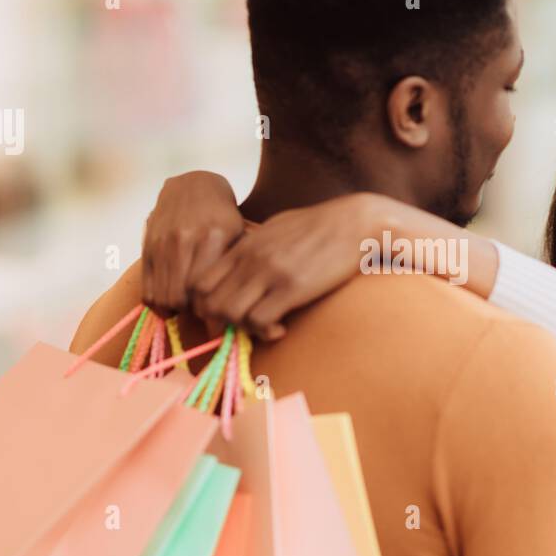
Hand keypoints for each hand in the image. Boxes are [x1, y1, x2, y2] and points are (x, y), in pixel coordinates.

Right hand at [141, 172, 243, 317]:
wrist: (193, 185)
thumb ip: (233, 266)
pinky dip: (157, 303)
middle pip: (180, 298)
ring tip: (186, 307)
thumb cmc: (222, 216)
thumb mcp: (238, 234)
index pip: (205, 290)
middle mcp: (185, 239)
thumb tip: (233, 308)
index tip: (217, 313)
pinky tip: (171, 300)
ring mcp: (162, 243)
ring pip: (162, 297)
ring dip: (174, 310)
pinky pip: (147, 290)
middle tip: (201, 313)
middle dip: (191, 313)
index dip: (210, 310)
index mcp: (213, 237)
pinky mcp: (147, 247)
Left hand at [193, 193, 381, 339]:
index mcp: (244, 246)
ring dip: (242, 329)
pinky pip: (260, 321)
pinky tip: (280, 329)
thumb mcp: (277, 229)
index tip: (226, 314)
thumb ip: (254, 247)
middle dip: (219, 323)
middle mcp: (250, 259)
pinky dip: (265, 332)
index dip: (206, 305)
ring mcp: (269, 273)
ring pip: (229, 314)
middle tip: (242, 327)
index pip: (199, 283)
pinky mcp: (292, 288)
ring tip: (264, 328)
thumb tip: (242, 265)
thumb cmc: (320, 227)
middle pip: (208, 303)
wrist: (356, 223)